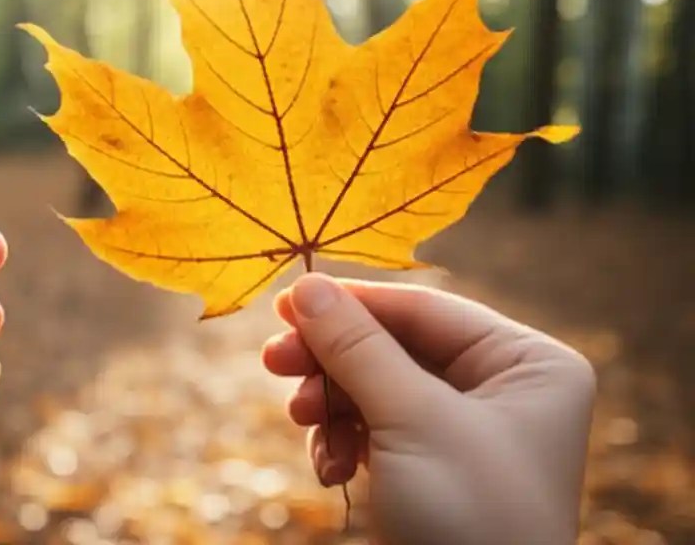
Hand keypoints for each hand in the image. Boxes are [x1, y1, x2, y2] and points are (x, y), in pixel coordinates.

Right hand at [262, 274, 594, 544]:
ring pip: (375, 389)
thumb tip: (307, 285)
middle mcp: (503, 391)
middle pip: (394, 348)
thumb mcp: (412, 420)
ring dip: (330, 405)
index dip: (353, 303)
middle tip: (274, 361)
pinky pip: (374, 432)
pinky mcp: (431, 470)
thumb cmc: (470, 517)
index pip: (426, 309)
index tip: (286, 302)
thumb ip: (357, 348)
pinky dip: (342, 443)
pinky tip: (329, 468)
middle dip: (333, 361)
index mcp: (529, 365)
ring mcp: (466, 433)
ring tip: (302, 422)